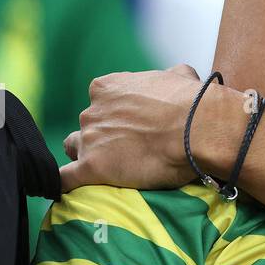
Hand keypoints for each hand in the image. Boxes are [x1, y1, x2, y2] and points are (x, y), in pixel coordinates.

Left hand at [61, 64, 207, 191]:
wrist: (199, 128)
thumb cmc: (193, 102)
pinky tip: (73, 189)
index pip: (101, 98)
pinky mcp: (91, 168)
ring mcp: (90, 139)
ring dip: (86, 155)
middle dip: (104, 133)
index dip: (115, 111)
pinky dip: (65, 184)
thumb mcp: (181, 75)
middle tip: (130, 146)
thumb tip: (176, 78)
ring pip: (74, 148)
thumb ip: (168, 76)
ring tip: (109, 166)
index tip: (132, 121)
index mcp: (109, 86)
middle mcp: (94, 111)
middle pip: (89, 124)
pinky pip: (65, 179)